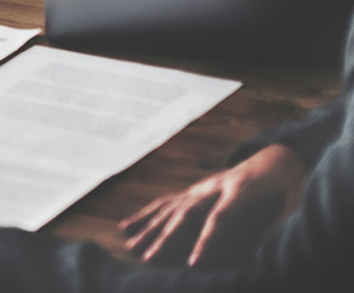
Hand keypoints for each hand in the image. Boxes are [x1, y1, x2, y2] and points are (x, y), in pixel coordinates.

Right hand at [121, 143, 305, 265]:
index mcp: (241, 187)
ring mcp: (201, 186)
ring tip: (130, 245)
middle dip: (164, 237)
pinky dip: (145, 215)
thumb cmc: (288, 184)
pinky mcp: (194, 190)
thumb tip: (267, 251)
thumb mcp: (294, 201)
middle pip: (184, 212)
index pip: (219, 217)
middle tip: (147, 258)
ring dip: (148, 228)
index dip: (205, 240)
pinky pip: (165, 202)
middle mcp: (214, 185)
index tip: (193, 263)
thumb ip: (280, 222)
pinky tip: (127, 226)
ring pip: (169, 207)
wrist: (278, 158)